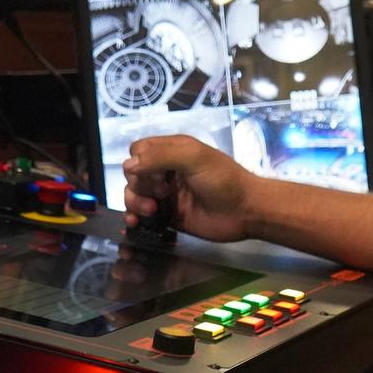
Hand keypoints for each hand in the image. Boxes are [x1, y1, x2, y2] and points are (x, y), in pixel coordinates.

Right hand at [122, 135, 257, 241]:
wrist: (245, 211)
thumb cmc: (224, 180)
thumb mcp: (194, 158)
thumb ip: (161, 156)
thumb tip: (128, 165)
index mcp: (173, 151)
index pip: (139, 149)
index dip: (139, 161)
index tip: (155, 174)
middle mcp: (167, 171)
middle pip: (133, 173)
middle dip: (140, 184)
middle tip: (163, 193)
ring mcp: (166, 194)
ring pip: (133, 194)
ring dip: (135, 201)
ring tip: (152, 210)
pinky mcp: (167, 216)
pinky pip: (140, 215)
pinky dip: (133, 217)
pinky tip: (134, 222)